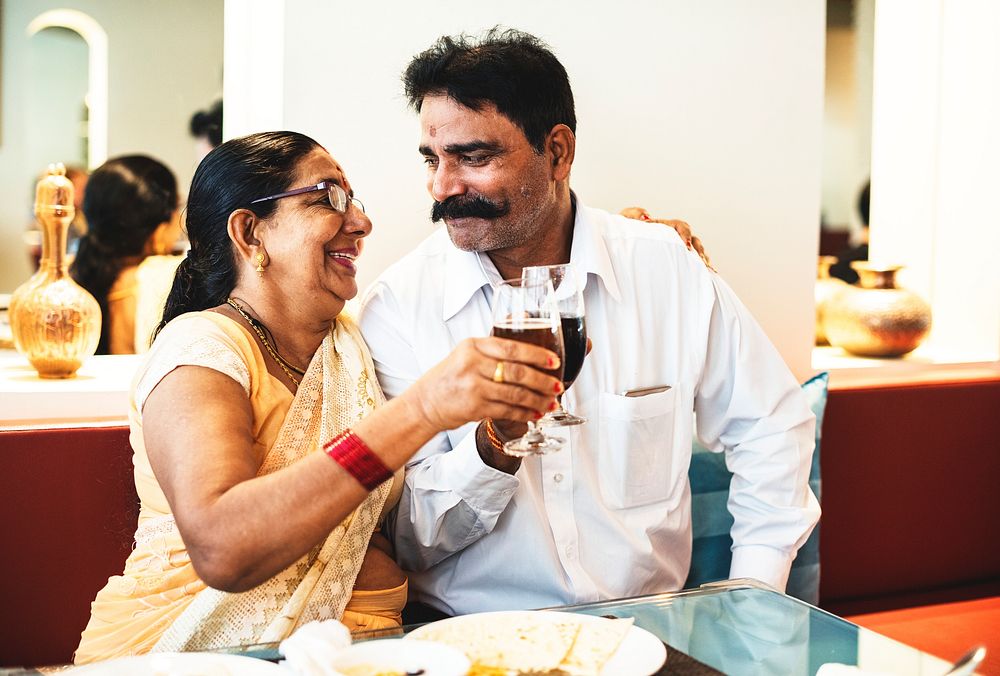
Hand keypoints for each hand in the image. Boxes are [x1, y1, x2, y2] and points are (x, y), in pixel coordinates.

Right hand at [406, 336, 560, 433]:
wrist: (426, 402)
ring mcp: (473, 387)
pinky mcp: (474, 407)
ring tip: (551, 403)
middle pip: (517, 371)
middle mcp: (472, 364)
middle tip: (557, 386)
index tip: (554, 361)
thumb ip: (494, 346)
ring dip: (537, 400)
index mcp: (474, 346)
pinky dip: (524, 413)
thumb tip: (527, 327)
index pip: (511, 348)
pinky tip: (535, 414)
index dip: (537, 354)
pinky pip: (506, 411)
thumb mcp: (467, 353)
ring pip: (515, 393)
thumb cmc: (451, 376)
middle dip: (542, 381)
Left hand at [620, 206, 713, 270]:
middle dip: (696, 248)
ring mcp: (680, 243)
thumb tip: (644, 216)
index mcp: (666, 225)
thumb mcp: (629, 221)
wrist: (630, 239)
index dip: (685, 235)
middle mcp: (676, 233)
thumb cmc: (630, 230)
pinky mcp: (682, 253)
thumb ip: (634, 215)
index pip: (680, 226)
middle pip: (692, 237)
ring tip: (707, 266)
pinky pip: (696, 257)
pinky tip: (710, 271)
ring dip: (702, 256)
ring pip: (697, 247)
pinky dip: (703, 262)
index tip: (686, 246)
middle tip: (698, 259)